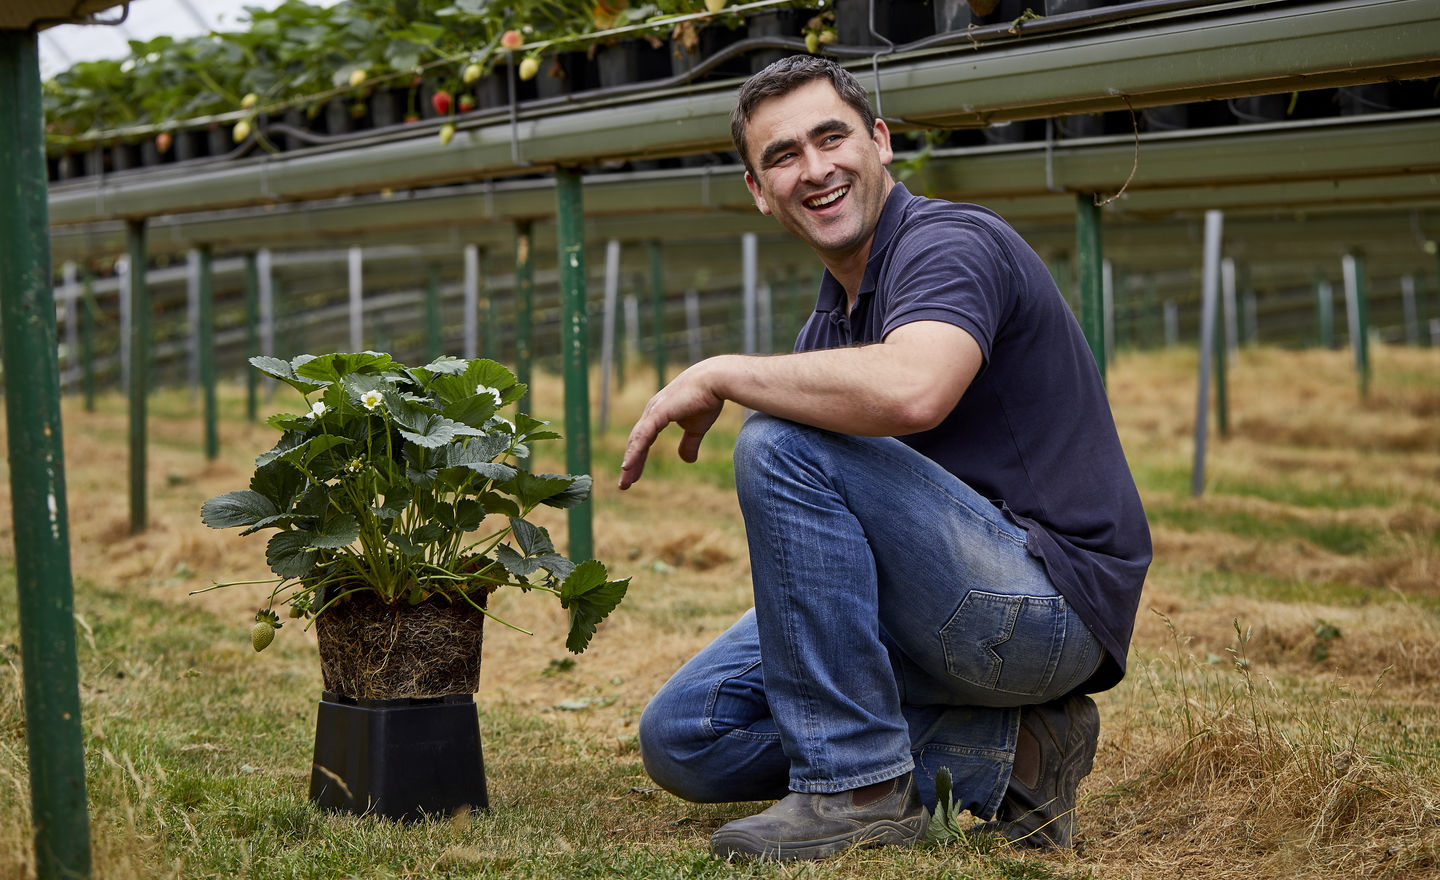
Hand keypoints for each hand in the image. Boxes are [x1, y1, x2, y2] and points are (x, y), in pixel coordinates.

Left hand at [618, 359, 726, 488]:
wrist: (715, 381)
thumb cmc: (707, 400)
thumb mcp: (697, 428)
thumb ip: (689, 443)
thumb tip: (686, 461)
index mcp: (658, 414)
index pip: (644, 439)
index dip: (638, 457)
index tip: (633, 476)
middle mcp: (652, 412)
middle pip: (636, 442)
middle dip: (631, 464)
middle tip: (625, 484)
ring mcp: (653, 411)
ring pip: (637, 441)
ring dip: (630, 462)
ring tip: (625, 482)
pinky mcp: (658, 413)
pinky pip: (643, 436)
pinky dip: (635, 452)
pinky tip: (628, 466)